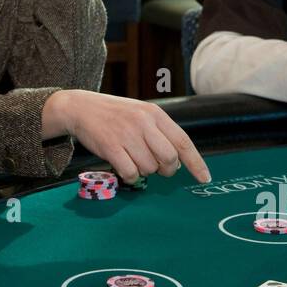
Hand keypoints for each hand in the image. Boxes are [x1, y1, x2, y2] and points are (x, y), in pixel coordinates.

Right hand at [42, 90, 210, 183]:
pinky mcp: (111, 147)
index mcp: (155, 114)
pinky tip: (123, 166)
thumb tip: (177, 162)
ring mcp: (127, 135)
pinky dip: (129, 176)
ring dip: (143, 171)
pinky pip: (130, 173)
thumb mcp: (141, 114)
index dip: (196, 163)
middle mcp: (143, 123)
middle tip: (157, 168)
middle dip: (166, 170)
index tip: (205, 178)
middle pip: (169, 159)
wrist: (81, 107)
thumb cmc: (115, 114)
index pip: (183, 142)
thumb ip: (160, 133)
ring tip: (132, 158)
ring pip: (149, 168)